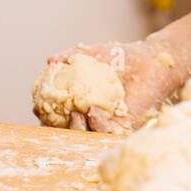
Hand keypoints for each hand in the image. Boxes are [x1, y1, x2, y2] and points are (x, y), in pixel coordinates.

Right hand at [41, 40, 177, 132]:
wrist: (153, 61)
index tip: (37, 109)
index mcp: (83, 102)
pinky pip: (108, 133)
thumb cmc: (124, 58)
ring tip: (76, 112)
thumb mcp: (93, 54)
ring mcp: (109, 124)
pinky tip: (95, 111)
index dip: (46, 116)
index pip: (59, 115)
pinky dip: (98, 124)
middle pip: (69, 131)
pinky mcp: (126, 128)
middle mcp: (94, 117)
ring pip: (86, 135)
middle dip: (55, 129)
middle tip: (48, 120)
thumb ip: (71, 56)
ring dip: (76, 127)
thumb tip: (49, 61)